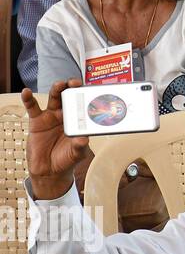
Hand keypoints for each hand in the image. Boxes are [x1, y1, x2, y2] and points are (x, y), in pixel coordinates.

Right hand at [23, 81, 92, 199]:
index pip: (84, 104)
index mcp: (78, 120)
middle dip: (73, 87)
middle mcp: (66, 115)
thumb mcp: (77, 153)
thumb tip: (83, 139)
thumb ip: (80, 146)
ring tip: (60, 84)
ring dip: (57, 89)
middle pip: (69, 96)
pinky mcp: (37, 121)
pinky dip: (28, 99)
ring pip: (54, 98)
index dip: (86, 96)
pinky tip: (26, 92)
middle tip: (75, 83)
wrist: (49, 170)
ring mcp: (51, 116)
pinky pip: (32, 107)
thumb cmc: (66, 159)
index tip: (89, 90)